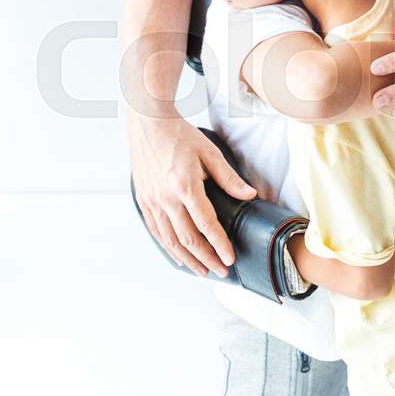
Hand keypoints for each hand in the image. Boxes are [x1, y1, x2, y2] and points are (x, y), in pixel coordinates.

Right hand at [129, 117, 256, 276]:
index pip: (206, 224)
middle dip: (207, 258)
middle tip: (221, 271)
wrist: (148, 124)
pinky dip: (168, 248)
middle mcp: (166, 197)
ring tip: (203, 270)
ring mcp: (152, 201)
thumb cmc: (180, 136)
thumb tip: (250, 196)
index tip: (230, 258)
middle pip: (188, 238)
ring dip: (188, 259)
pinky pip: (156, 232)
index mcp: (185, 185)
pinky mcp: (144, 201)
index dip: (219, 244)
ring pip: (170, 240)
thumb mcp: (210, 153)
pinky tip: (179, 257)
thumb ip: (229, 178)